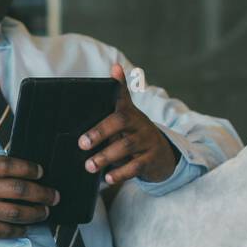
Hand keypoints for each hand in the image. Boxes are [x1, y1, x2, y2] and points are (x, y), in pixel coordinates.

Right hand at [0, 154, 58, 238]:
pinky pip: (5, 231)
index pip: (12, 166)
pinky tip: (27, 227)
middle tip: (55, 197)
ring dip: (36, 213)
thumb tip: (27, 169)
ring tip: (45, 212)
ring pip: (16, 213)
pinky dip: (20, 230)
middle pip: (20, 190)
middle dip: (43, 194)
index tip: (42, 173)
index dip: (31, 169)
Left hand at [78, 63, 180, 184]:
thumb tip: (114, 69)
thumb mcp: (127, 121)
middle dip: (100, 131)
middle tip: (82, 143)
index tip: (114, 69)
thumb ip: (116, 102)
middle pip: (121, 121)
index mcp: (130, 113)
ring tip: (89, 165)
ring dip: (105, 156)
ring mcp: (147, 141)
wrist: (163, 156)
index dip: (119, 83)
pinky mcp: (152, 159)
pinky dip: (120, 173)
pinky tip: (108, 178)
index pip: (123, 96)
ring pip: (126, 146)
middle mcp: (139, 124)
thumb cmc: (135, 136)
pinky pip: (136, 166)